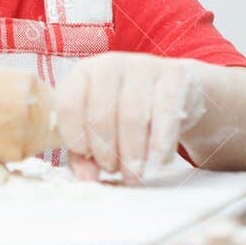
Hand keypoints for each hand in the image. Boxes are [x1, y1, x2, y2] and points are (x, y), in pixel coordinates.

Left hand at [54, 53, 210, 182]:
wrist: (177, 93)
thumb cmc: (127, 112)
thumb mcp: (99, 130)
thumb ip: (84, 155)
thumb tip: (87, 180)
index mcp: (83, 73)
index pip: (67, 105)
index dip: (74, 137)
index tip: (86, 157)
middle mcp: (110, 64)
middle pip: (101, 114)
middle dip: (106, 151)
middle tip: (114, 171)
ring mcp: (143, 65)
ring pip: (132, 116)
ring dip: (132, 153)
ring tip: (134, 174)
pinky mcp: (174, 74)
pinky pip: (165, 113)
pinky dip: (160, 144)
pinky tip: (158, 161)